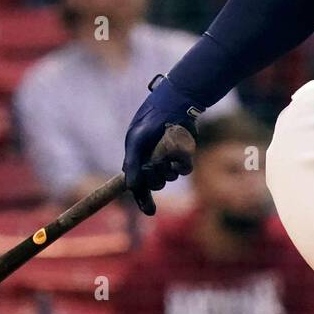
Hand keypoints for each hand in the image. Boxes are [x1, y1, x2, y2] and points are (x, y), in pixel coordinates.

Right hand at [122, 75, 200, 215]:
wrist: (178, 102)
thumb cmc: (152, 118)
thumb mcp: (137, 139)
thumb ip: (131, 163)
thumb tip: (129, 186)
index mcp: (137, 158)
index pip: (137, 185)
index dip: (142, 199)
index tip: (150, 211)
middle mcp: (151, 160)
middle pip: (154, 184)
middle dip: (156, 179)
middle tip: (156, 165)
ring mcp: (168, 158)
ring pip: (170, 178)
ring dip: (170, 171)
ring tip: (169, 156)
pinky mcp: (184, 154)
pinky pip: (184, 170)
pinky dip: (183, 166)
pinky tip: (182, 157)